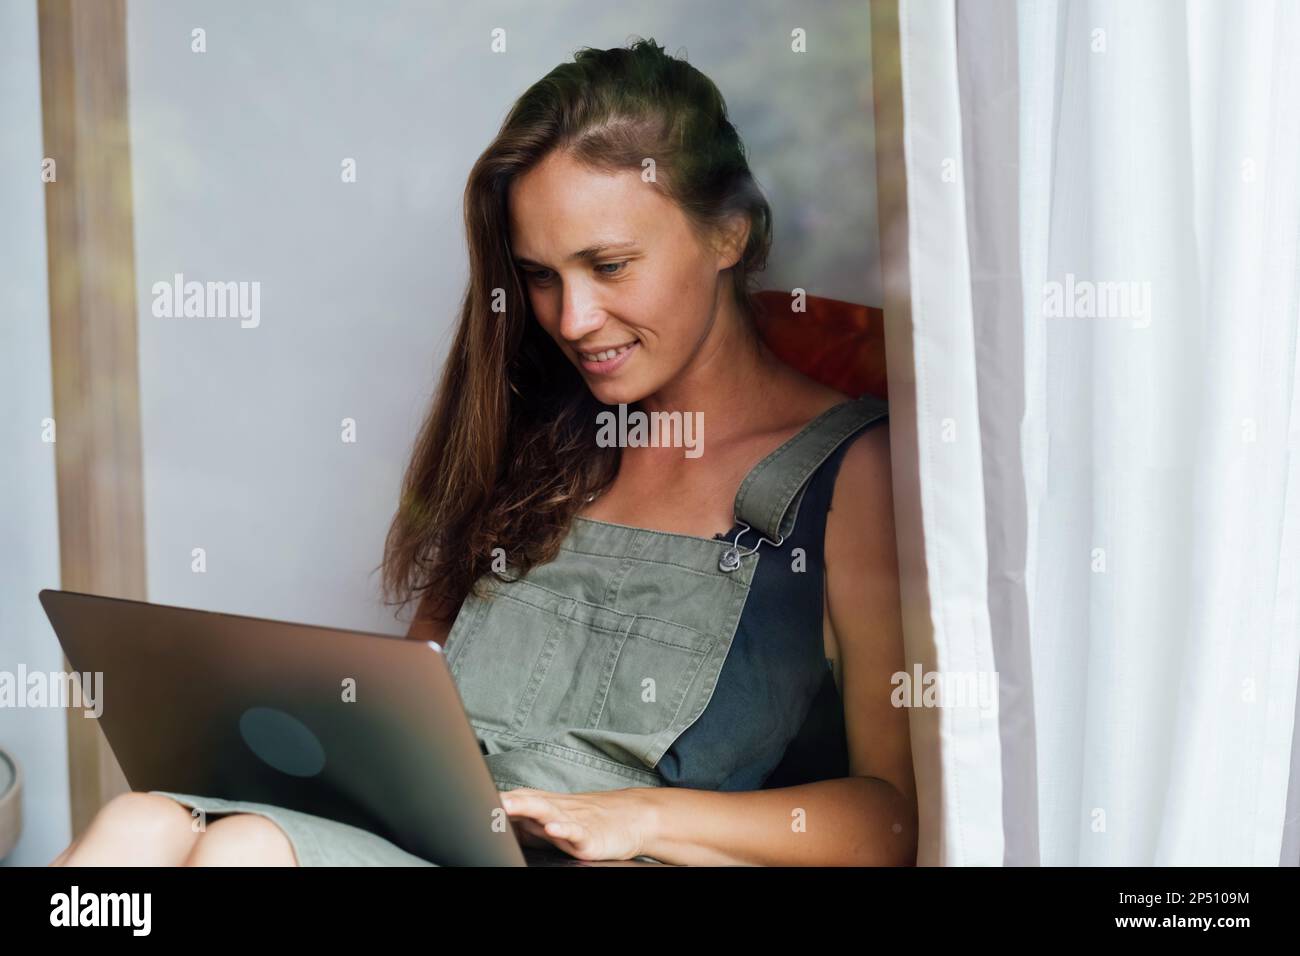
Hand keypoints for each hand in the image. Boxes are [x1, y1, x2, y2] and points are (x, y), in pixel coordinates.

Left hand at [499, 787, 656, 860]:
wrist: (632, 818)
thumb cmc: (590, 819)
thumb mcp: (555, 820)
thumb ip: (527, 824)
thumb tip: (497, 827)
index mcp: (546, 805)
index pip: (517, 798)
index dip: (496, 799)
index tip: (471, 799)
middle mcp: (557, 809)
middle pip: (528, 801)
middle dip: (505, 800)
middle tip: (485, 799)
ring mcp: (574, 821)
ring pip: (548, 812)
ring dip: (527, 808)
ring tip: (509, 806)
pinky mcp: (590, 836)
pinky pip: (576, 832)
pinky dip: (564, 828)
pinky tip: (553, 828)